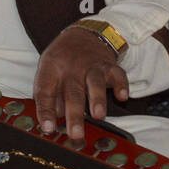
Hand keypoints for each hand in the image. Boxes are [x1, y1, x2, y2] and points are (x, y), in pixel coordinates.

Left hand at [33, 26, 129, 142]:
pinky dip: (121, 85)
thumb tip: (53, 123)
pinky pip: (117, 75)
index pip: (45, 92)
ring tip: (98, 116)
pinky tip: (122, 97)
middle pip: (72, 92)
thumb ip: (50, 97)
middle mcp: (71, 68)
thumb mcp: (47, 72)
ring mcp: (91, 66)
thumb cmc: (62, 60)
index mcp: (51, 70)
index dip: (45, 111)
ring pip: (94, 83)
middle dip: (74, 115)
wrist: (82, 35)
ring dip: (97, 100)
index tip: (48, 128)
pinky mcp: (109, 65)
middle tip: (76, 133)